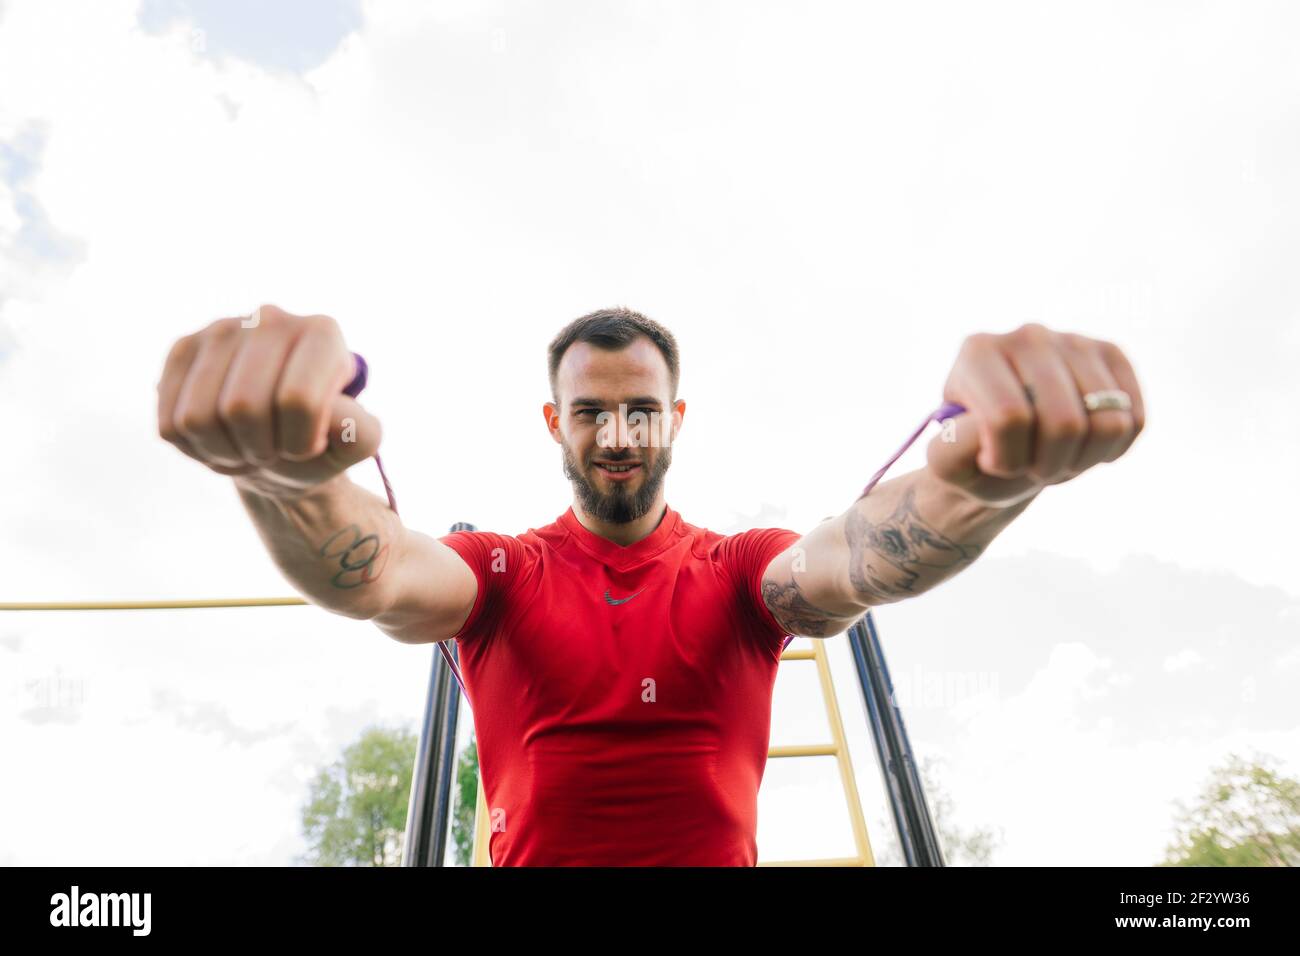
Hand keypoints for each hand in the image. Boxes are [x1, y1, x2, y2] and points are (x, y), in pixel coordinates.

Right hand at [156, 304, 381, 497]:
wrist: (277, 440)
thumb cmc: (319, 439)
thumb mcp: (352, 443)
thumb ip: (359, 434)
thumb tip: (333, 418)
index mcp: (321, 333)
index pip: (297, 401)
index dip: (300, 442)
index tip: (309, 444)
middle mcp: (268, 318)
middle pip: (242, 408)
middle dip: (260, 449)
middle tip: (273, 450)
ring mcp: (219, 329)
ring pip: (198, 418)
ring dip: (225, 452)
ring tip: (247, 445)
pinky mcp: (182, 351)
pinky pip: (171, 423)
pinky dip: (196, 448)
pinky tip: (220, 436)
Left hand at [926, 323, 1145, 505]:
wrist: (1010, 445)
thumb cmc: (976, 455)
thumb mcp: (948, 463)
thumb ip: (951, 451)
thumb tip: (994, 426)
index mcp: (978, 352)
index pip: (1009, 419)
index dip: (1007, 460)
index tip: (993, 463)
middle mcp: (1027, 335)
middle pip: (1064, 423)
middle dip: (1048, 466)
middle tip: (1030, 468)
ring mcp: (1074, 340)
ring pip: (1108, 423)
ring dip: (1081, 461)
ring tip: (1054, 457)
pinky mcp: (1112, 355)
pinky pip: (1133, 420)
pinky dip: (1110, 451)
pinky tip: (1083, 446)